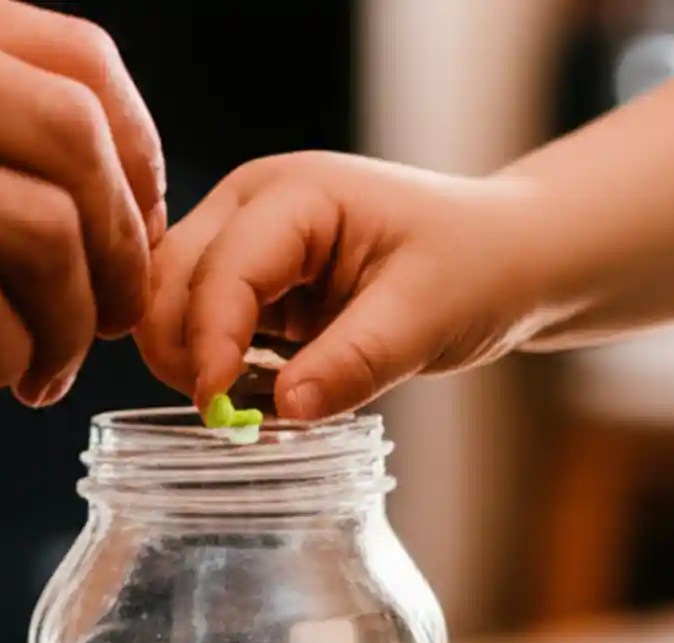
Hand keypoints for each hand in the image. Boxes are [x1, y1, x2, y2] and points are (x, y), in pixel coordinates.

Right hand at [135, 151, 549, 419]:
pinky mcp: (254, 281)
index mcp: (295, 194)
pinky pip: (202, 324)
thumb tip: (287, 408)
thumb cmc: (477, 266)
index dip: (209, 338)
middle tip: (224, 417)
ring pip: (170, 302)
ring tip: (245, 408)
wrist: (504, 257)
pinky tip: (254, 394)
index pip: (221, 266)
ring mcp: (246, 240)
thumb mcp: (428, 316)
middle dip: (183, 350)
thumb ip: (356, 361)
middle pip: (169, 277)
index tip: (218, 408)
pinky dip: (213, 365)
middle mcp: (253, 206)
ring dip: (191, 360)